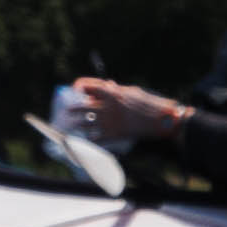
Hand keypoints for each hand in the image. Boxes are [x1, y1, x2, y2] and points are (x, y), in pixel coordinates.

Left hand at [69, 78, 185, 145]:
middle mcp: (106, 107)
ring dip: (78, 125)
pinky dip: (90, 140)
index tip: (77, 89)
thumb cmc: (148, 103)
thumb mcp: (132, 92)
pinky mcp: (113, 134)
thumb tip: (109, 86)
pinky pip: (96, 138)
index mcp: (111, 93)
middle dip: (73, 108)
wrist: (159, 119)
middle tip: (68, 111)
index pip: (89, 86)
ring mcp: (108, 122)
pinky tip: (87, 140)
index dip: (80, 86)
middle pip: (82, 106)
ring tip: (74, 126)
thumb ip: (117, 90)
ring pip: (85, 123)